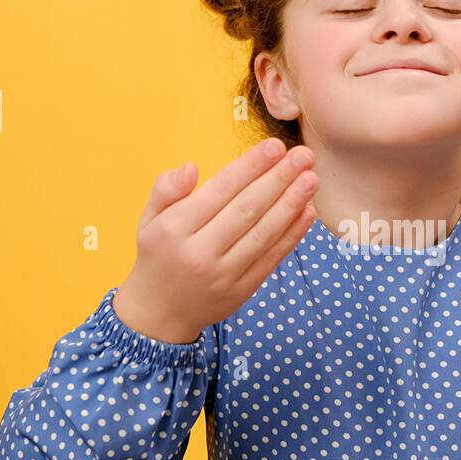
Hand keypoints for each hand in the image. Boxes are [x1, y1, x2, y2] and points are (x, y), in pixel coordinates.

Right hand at [113, 137, 317, 343]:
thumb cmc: (158, 256)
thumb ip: (166, 189)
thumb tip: (192, 167)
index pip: (220, 190)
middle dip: (279, 179)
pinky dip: (292, 235)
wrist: (158, 314)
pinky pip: (271, 258)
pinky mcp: (242, 291)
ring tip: (311, 178)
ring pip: (263, 234)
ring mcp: (223, 274)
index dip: (251, 166)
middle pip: (247, 209)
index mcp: (175, 228)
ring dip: (292, 204)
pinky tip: (308, 211)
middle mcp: (200, 252)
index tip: (275, 145)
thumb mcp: (148, 219)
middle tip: (304, 155)